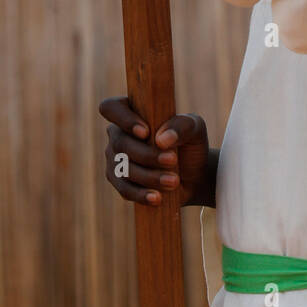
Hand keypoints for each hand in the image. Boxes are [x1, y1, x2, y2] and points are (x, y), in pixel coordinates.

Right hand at [99, 96, 214, 207]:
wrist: (194, 175)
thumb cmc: (190, 143)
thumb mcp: (195, 129)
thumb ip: (182, 126)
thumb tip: (162, 140)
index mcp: (131, 112)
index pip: (111, 108)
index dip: (124, 119)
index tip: (146, 132)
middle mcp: (118, 134)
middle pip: (120, 143)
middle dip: (147, 155)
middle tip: (173, 160)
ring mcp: (115, 159)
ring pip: (123, 169)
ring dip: (149, 177)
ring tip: (173, 181)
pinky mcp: (120, 182)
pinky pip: (125, 189)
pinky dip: (141, 194)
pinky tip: (157, 198)